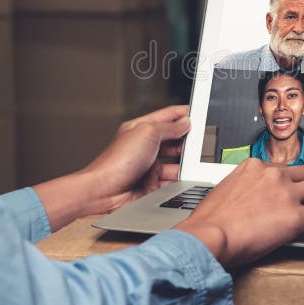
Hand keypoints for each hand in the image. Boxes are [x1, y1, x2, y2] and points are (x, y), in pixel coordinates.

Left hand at [33, 105, 190, 230]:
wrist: (103, 192)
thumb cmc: (116, 162)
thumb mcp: (147, 133)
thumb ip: (169, 127)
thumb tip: (184, 122)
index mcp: (141, 129)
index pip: (166, 117)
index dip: (182, 113)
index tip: (197, 112)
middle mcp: (144, 147)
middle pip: (172, 140)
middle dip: (186, 141)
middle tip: (199, 141)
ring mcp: (148, 166)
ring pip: (174, 163)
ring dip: (182, 164)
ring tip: (191, 164)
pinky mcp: (150, 184)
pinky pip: (170, 181)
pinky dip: (178, 181)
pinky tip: (182, 179)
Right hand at [173, 158, 303, 266]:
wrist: (207, 237)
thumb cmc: (209, 222)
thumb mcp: (224, 192)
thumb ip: (242, 190)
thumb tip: (247, 201)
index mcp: (254, 167)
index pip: (282, 168)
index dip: (291, 180)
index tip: (293, 188)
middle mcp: (273, 175)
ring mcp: (286, 194)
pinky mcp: (295, 217)